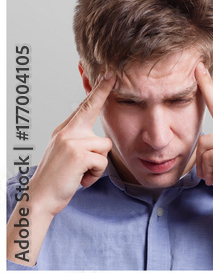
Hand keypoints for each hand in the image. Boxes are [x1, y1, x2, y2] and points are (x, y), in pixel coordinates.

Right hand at [29, 71, 114, 217]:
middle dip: (103, 91)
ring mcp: (71, 142)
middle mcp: (66, 132)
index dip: (98, 89)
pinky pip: (102, 161)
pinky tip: (82, 180)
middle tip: (112, 73)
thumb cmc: (57, 179)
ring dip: (98, 165)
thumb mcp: (65, 153)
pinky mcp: (79, 155)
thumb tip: (96, 135)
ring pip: (105, 146)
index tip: (109, 73)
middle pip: (93, 108)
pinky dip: (95, 174)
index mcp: (64, 131)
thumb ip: (78, 139)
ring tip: (81, 173)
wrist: (40, 200)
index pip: (84, 106)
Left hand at [195, 64, 212, 233]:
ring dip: (201, 163)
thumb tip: (207, 141)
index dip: (210, 85)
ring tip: (206, 175)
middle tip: (196, 69)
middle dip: (205, 86)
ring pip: (204, 142)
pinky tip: (212, 178)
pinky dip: (206, 170)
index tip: (201, 70)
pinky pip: (207, 156)